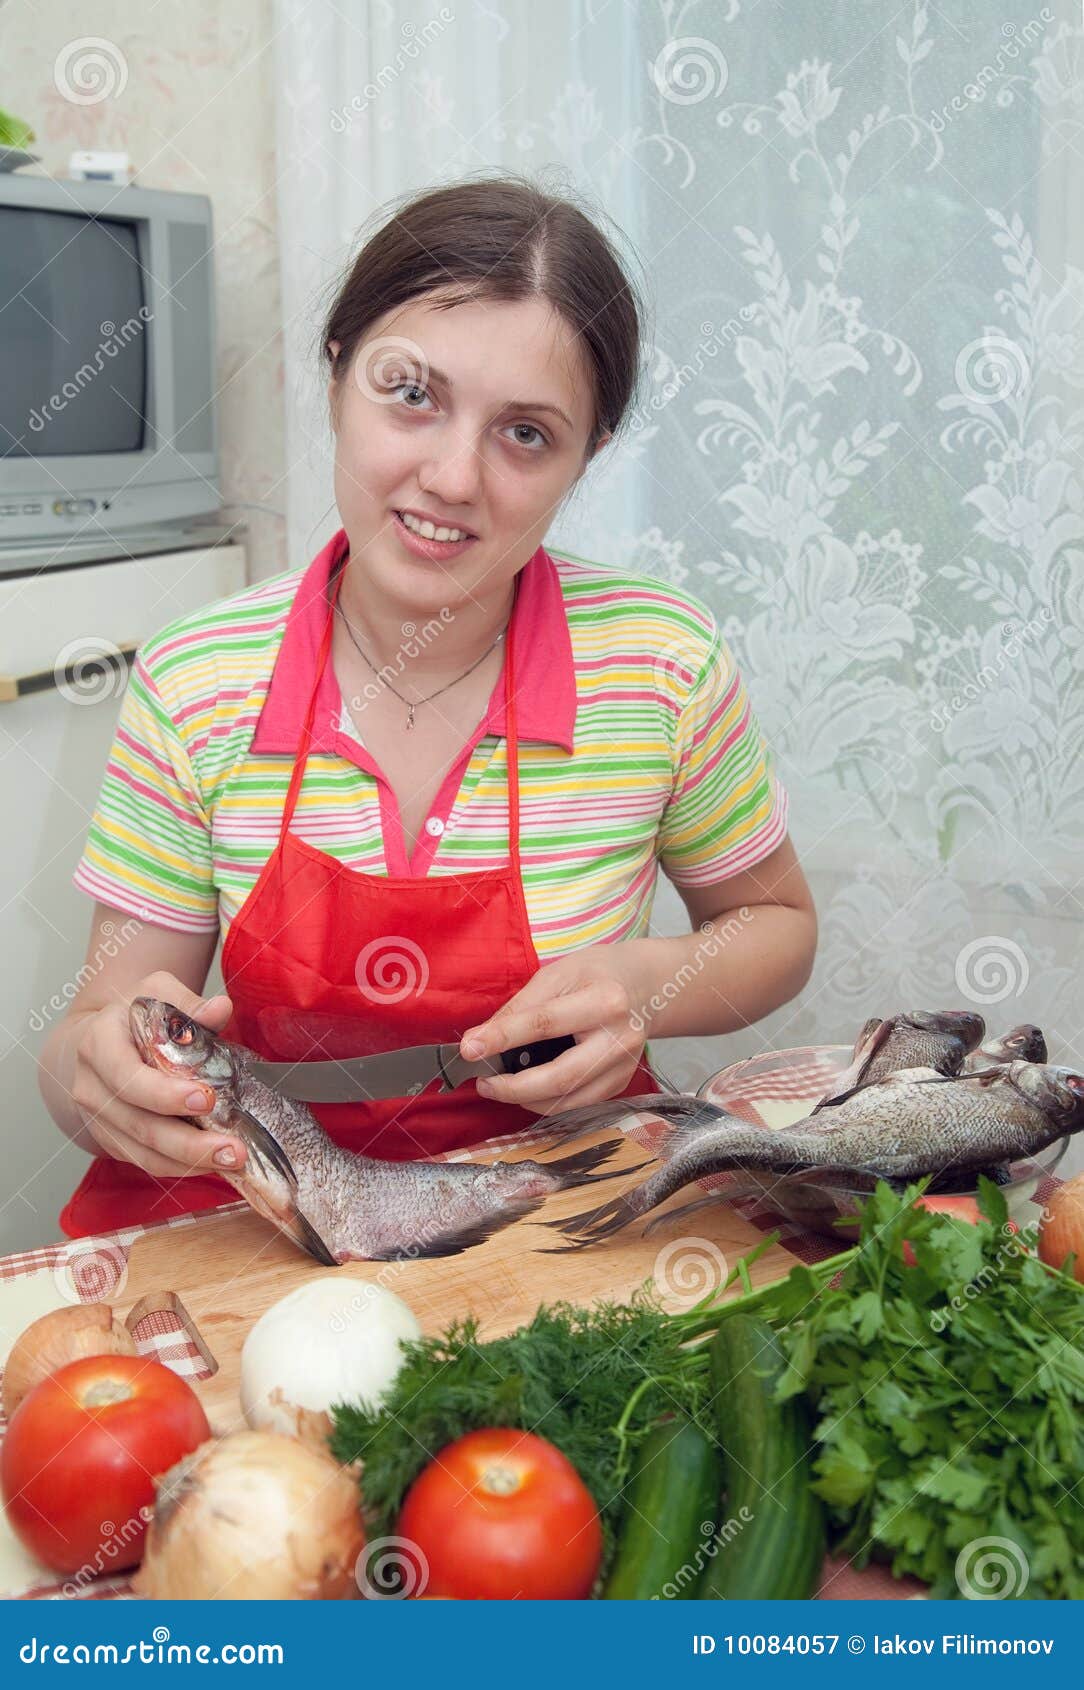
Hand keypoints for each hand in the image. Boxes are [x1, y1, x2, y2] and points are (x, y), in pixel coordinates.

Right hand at [71, 972, 247, 1177]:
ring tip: (234, 1161)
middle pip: (139, 1124)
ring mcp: (100, 1120)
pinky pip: (147, 1161)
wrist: (101, 1039)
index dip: (164, 1094)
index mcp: (98, 1044)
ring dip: (190, 1162)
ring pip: (143, 1152)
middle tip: (232, 1149)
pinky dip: (182, 1167)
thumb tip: (220, 1009)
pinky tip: (216, 1164)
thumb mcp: (157, 993)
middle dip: (188, 1143)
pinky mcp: (114, 1140)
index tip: (206, 1099)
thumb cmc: (135, 1015)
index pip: (126, 1076)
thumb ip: (188, 1003)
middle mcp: (92, 1087)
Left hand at [459, 943, 649, 1114]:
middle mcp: (620, 1038)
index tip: (469, 1048)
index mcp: (605, 1000)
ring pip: (567, 1099)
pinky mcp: (621, 1083)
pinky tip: (528, 1090)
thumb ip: (520, 1007)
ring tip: (499, 1086)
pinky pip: (577, 1103)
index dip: (503, 1037)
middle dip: (513, 1087)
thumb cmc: (597, 974)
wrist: (646, 987)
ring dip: (525, 1099)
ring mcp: (624, 1066)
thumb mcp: (558, 974)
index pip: (544, 1023)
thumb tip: (481, 1039)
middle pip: (560, 1076)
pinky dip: (546, 1101)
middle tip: (483, 1083)